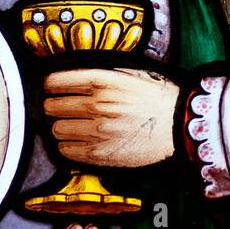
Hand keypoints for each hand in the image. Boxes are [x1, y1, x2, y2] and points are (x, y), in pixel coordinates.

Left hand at [43, 68, 179, 166]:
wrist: (178, 125)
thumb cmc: (157, 97)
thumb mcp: (131, 74)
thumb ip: (101, 76)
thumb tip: (73, 78)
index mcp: (103, 82)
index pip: (57, 81)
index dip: (50, 85)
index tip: (51, 88)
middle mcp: (98, 105)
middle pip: (53, 106)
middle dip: (53, 106)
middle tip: (58, 107)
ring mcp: (97, 131)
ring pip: (57, 129)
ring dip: (59, 126)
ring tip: (69, 126)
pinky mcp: (100, 154)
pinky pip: (66, 150)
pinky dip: (66, 146)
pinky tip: (76, 142)